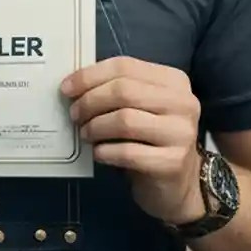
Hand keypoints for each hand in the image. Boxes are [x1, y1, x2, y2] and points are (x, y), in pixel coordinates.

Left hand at [60, 56, 205, 224]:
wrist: (177, 184)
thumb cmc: (151, 139)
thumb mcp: (141, 107)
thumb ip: (116, 90)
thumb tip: (74, 85)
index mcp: (173, 80)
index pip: (125, 66)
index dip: (90, 75)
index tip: (67, 88)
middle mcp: (183, 102)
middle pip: (123, 91)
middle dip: (90, 101)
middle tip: (74, 114)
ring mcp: (181, 133)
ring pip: (124, 120)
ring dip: (95, 127)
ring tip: (86, 134)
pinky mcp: (172, 162)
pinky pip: (127, 152)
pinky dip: (105, 151)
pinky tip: (98, 153)